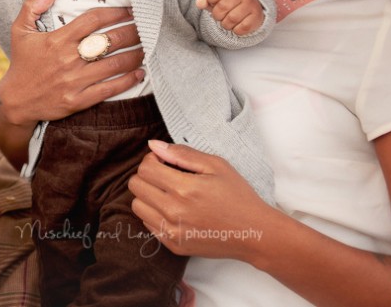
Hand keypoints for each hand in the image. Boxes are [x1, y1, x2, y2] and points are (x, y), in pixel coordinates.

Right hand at [0, 0, 144, 166]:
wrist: (16, 101)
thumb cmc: (21, 63)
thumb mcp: (19, 31)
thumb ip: (32, 7)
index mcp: (57, 40)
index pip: (93, 20)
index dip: (115, 12)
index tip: (130, 10)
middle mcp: (68, 59)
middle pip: (109, 41)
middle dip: (132, 32)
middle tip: (145, 27)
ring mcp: (74, 81)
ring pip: (114, 64)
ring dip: (134, 55)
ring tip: (147, 47)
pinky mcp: (78, 100)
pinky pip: (109, 89)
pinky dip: (127, 80)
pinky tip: (139, 73)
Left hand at [129, 140, 274, 260]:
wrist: (254, 234)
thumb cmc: (237, 196)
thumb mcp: (216, 166)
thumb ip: (182, 153)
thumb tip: (153, 145)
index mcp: (184, 189)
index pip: (145, 168)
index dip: (152, 160)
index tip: (164, 161)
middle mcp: (173, 211)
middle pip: (136, 185)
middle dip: (147, 175)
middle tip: (165, 175)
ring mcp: (172, 231)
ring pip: (137, 205)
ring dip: (147, 194)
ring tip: (167, 192)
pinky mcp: (173, 245)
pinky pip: (147, 223)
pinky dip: (154, 213)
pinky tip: (173, 209)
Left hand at [196, 0, 264, 34]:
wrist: (250, 6)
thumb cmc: (229, 1)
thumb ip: (206, 0)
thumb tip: (199, 2)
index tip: (213, 1)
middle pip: (222, 7)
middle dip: (217, 15)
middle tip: (220, 14)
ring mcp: (251, 4)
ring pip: (231, 20)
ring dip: (225, 24)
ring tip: (228, 20)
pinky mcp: (257, 17)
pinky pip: (241, 29)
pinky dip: (236, 30)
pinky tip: (237, 25)